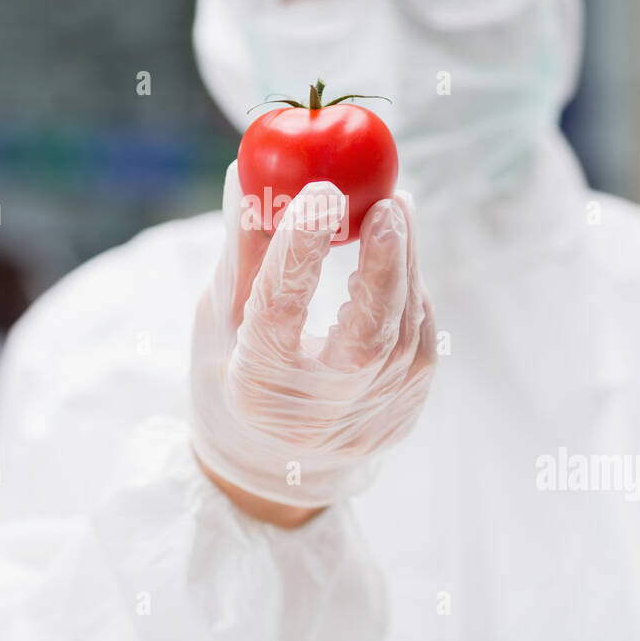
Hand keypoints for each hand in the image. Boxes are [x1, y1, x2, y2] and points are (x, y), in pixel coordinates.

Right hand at [190, 161, 437, 521]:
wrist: (269, 470)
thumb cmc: (231, 378)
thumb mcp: (221, 318)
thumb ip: (244, 247)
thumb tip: (251, 170)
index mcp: (257, 388)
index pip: (280, 312)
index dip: (300, 248)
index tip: (318, 192)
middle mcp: (318, 415)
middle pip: (366, 337)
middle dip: (383, 264)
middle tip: (387, 202)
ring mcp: (368, 422)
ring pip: (403, 337)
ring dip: (405, 267)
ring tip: (396, 208)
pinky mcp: (401, 418)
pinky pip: (419, 347)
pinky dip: (412, 296)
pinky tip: (402, 256)